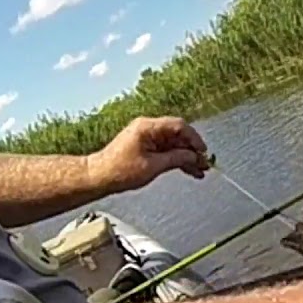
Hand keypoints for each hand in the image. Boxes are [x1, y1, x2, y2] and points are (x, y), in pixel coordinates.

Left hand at [88, 116, 211, 193]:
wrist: (98, 176)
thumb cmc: (119, 170)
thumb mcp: (153, 166)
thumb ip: (176, 159)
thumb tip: (193, 157)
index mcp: (148, 127)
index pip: (179, 126)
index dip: (194, 139)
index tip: (203, 152)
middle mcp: (148, 128)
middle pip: (178, 135)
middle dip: (192, 150)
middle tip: (204, 164)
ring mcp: (146, 137)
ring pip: (174, 144)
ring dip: (186, 157)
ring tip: (199, 171)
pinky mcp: (145, 147)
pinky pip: (166, 150)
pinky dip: (176, 159)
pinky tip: (187, 169)